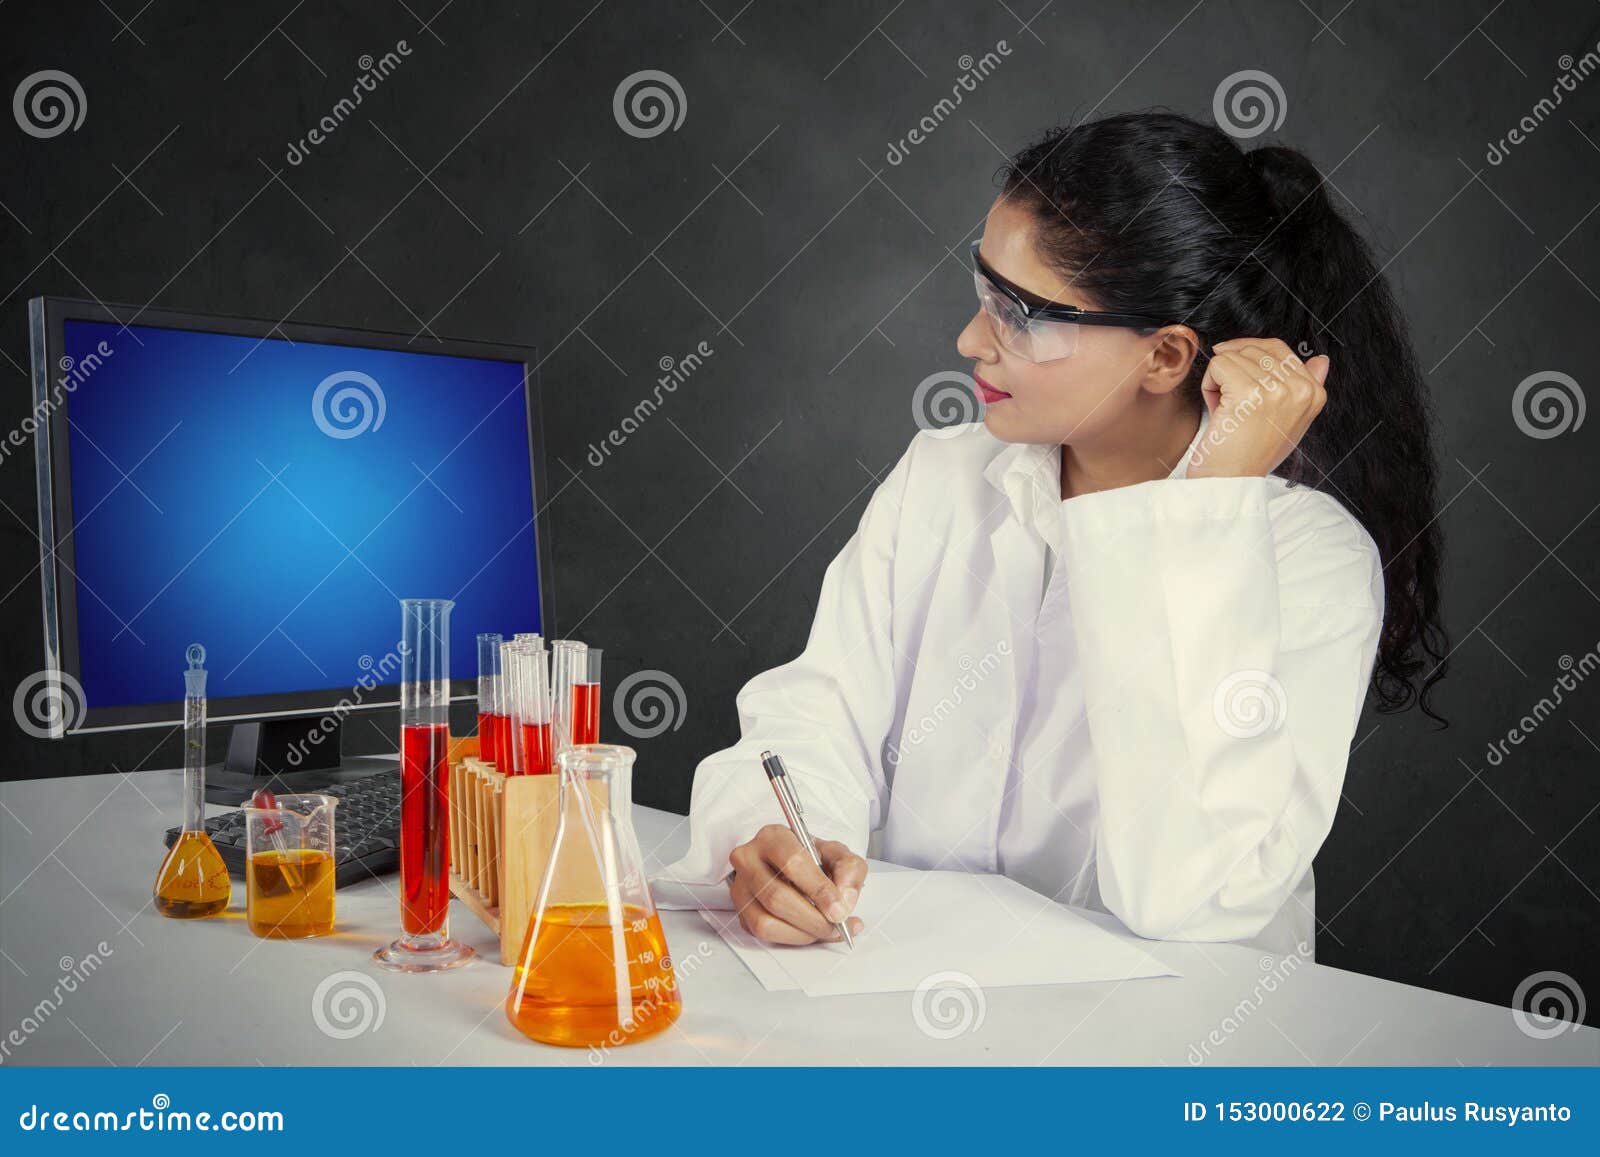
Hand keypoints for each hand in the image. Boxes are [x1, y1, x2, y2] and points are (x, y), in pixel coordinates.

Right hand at [728, 824, 866, 945]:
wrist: (793, 866)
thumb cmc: (812, 858)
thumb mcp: (837, 854)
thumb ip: (849, 870)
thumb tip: (844, 900)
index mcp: (773, 837)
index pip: (793, 862)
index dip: (818, 889)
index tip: (839, 910)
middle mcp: (749, 859)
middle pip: (777, 897)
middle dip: (813, 918)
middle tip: (837, 925)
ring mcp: (741, 887)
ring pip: (766, 921)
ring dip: (803, 933)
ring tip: (827, 930)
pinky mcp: (741, 911)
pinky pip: (764, 934)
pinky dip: (793, 939)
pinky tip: (811, 932)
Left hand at [1187, 338, 1329, 478]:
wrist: (1230, 482)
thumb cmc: (1252, 454)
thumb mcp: (1290, 421)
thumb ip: (1306, 388)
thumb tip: (1321, 360)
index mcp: (1314, 393)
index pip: (1279, 348)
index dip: (1249, 355)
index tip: (1234, 375)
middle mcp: (1301, 390)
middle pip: (1254, 349)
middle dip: (1234, 370)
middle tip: (1230, 402)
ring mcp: (1277, 390)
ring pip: (1234, 356)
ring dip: (1219, 379)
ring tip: (1226, 409)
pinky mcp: (1249, 393)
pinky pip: (1219, 364)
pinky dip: (1208, 384)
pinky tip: (1216, 408)